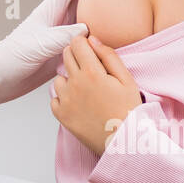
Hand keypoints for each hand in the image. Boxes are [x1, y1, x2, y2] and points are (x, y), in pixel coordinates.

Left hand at [0, 0, 108, 120]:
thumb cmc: (12, 59)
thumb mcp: (39, 45)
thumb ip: (63, 36)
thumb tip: (87, 30)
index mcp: (50, 9)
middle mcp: (58, 17)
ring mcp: (62, 32)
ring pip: (88, 10)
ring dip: (103, 0)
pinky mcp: (64, 48)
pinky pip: (88, 34)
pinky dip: (101, 28)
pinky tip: (111, 28)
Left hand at [50, 33, 143, 155]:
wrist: (124, 143)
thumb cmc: (128, 111)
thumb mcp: (127, 80)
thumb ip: (109, 56)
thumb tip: (92, 40)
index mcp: (92, 72)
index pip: (77, 43)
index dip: (83, 42)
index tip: (88, 48)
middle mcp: (75, 84)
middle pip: (66, 56)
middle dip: (76, 56)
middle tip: (90, 69)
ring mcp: (66, 100)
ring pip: (59, 78)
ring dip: (69, 79)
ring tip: (86, 90)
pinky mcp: (61, 115)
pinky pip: (55, 98)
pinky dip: (64, 98)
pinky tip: (79, 104)